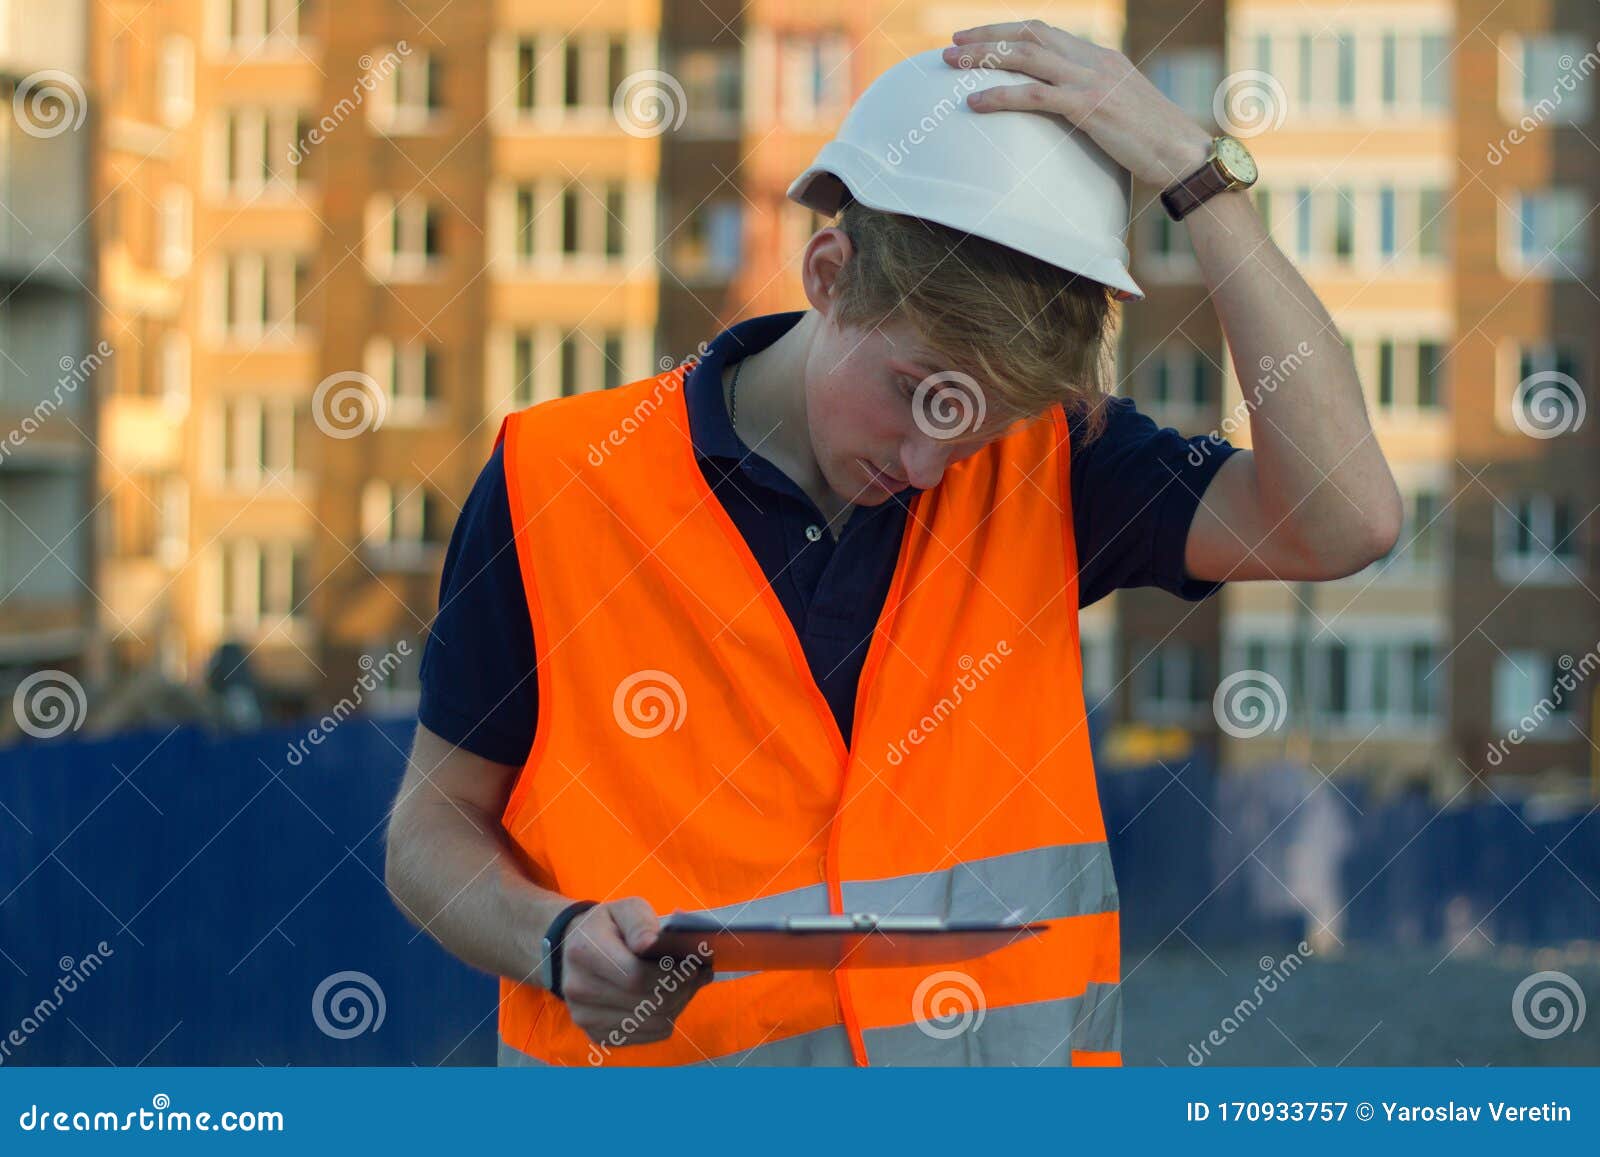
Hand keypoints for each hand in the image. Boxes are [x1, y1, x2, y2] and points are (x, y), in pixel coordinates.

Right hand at [558, 897, 713, 1046]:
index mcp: (584, 953)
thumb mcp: (624, 909)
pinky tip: (670, 999)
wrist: (573, 949)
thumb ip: (640, 922)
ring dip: (678, 1005)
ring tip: (687, 985)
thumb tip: (652, 942)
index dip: (672, 975)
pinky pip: (647, 1036)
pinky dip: (666, 1019)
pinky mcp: (597, 1035)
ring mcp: (585, 1017)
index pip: (637, 976)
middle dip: (682, 989)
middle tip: (699, 974)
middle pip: (647, 1003)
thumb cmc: (608, 926)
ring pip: (652, 1023)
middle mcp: (579, 990)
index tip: (693, 965)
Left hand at [943, 21, 1213, 186]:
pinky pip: (1034, 95)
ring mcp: (1092, 80)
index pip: (1047, 32)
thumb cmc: (1155, 144)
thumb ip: (1094, 101)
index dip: (1010, 31)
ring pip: (1027, 56)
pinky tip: (974, 103)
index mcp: (1103, 58)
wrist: (1185, 155)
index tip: (980, 37)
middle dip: (988, 36)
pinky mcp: (1089, 106)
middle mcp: (1095, 60)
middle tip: (952, 43)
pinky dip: (1000, 95)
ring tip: (951, 64)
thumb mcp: (1122, 111)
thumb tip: (1068, 112)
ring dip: (984, 57)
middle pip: (1030, 34)